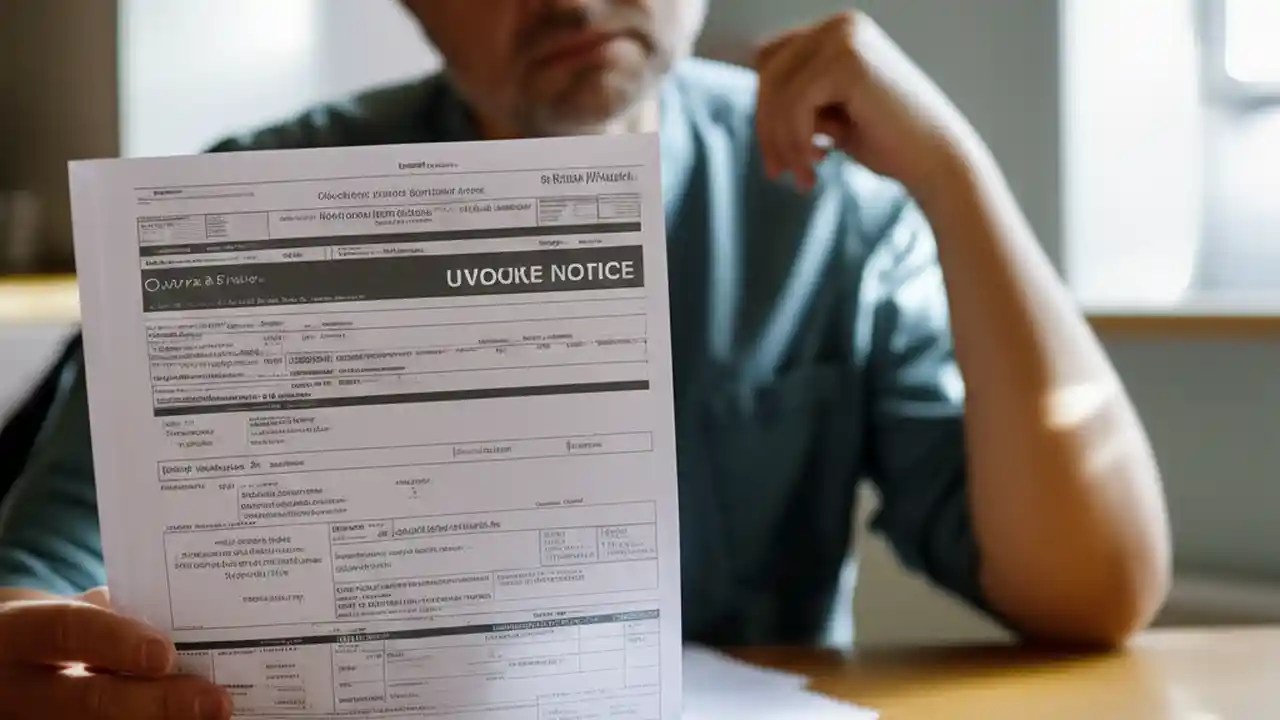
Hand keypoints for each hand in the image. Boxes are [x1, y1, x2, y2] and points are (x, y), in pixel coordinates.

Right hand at [0, 588, 231, 719]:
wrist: (6, 665)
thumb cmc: (53, 632)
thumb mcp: (67, 611)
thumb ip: (113, 616)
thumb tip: (182, 628)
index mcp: (21, 633)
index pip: (67, 632)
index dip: (117, 642)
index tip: (165, 654)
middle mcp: (21, 687)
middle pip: (90, 702)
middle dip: (160, 704)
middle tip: (216, 702)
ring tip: (214, 717)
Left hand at [754, 10, 979, 194]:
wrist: (937, 163)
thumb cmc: (888, 142)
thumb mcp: (830, 114)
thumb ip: (796, 98)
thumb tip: (757, 103)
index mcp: (837, 31)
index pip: (771, 62)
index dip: (766, 111)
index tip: (778, 158)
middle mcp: (840, 25)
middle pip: (767, 74)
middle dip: (768, 130)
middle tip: (779, 174)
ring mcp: (844, 37)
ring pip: (775, 92)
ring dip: (782, 143)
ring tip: (802, 177)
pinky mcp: (847, 61)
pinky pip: (793, 105)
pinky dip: (797, 144)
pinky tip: (817, 167)